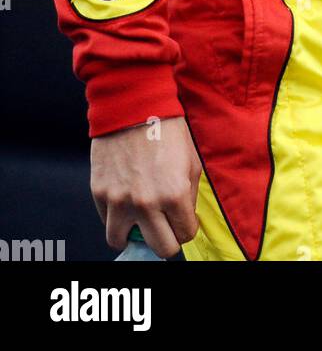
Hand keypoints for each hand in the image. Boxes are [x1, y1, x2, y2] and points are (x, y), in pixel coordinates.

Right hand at [91, 115, 201, 257]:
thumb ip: (188, 196)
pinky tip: (125, 199)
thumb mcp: (190, 162)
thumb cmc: (166, 130)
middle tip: (164, 224)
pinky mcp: (99, 193)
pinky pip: (106, 221)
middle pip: (160, 248)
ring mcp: (119, 201)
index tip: (182, 220)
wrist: (132, 106)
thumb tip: (183, 219)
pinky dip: (116, 217)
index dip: (186, 228)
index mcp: (174, 194)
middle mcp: (146, 203)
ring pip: (122, 242)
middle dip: (166, 238)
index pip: (185, 236)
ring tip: (139, 218)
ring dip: (133, 233)